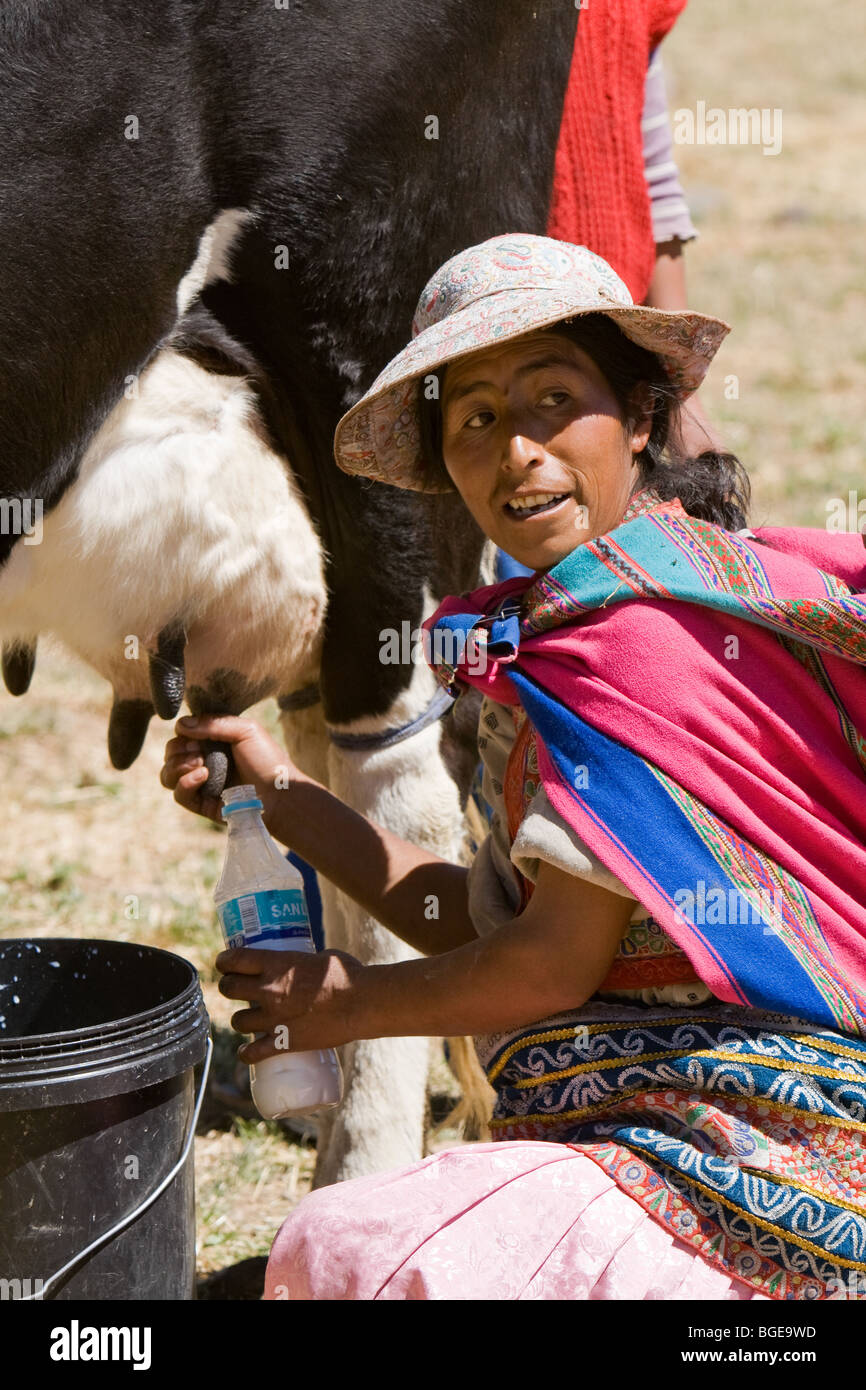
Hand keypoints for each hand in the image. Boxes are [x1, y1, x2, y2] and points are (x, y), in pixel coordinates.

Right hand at [160, 714, 299, 825]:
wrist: (279, 794)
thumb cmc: (267, 760)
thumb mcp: (246, 731)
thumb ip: (214, 723)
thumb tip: (180, 724)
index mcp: (213, 741)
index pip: (182, 734)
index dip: (184, 733)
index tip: (197, 736)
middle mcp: (204, 761)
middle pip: (171, 753)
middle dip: (178, 750)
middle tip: (199, 752)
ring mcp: (201, 783)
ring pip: (167, 774)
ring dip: (178, 766)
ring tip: (200, 765)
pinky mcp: (201, 803)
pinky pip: (178, 794)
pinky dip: (185, 783)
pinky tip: (203, 775)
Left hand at [216, 945, 363, 1061]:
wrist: (362, 1003)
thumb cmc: (347, 974)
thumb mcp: (321, 956)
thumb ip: (304, 962)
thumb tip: (302, 965)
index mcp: (276, 964)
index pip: (233, 960)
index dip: (224, 961)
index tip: (224, 963)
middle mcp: (268, 990)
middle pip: (228, 988)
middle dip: (228, 987)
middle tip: (235, 988)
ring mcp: (273, 1018)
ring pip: (237, 1020)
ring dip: (240, 1019)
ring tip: (248, 1018)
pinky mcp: (283, 1042)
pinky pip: (252, 1053)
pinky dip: (246, 1053)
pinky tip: (246, 1052)